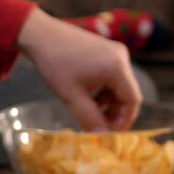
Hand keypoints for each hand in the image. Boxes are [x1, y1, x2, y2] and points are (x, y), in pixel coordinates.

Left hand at [16, 8, 141, 131]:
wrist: (40, 35)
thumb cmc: (55, 64)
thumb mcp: (72, 96)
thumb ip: (90, 119)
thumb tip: (103, 138)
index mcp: (117, 67)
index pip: (133, 100)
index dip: (124, 120)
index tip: (110, 135)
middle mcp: (121, 57)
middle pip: (128, 92)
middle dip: (116, 113)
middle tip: (100, 128)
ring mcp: (114, 52)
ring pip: (120, 85)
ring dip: (109, 103)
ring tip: (91, 113)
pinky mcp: (106, 50)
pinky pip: (113, 76)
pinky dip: (104, 90)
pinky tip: (89, 97)